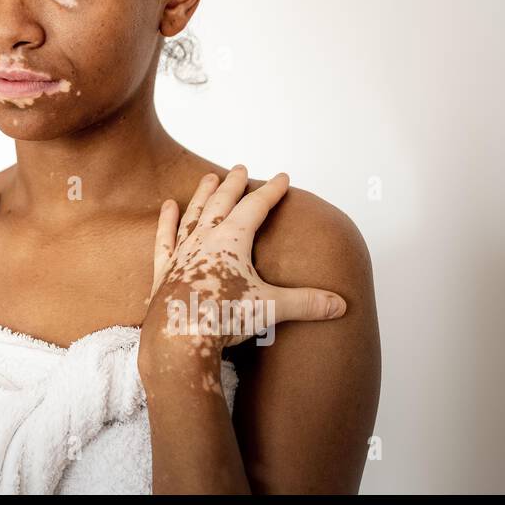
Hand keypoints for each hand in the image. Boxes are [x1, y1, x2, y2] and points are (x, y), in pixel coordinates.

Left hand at [141, 165, 347, 363]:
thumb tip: (340, 305)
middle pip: (222, 202)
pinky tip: (168, 206)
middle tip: (240, 167)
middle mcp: (205, 239)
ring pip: (194, 214)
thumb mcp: (271, 308)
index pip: (256, 207)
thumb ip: (306, 303)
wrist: (178, 336)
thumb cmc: (223, 317)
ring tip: (209, 179)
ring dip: (203, 195)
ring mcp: (183, 252)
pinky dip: (167, 221)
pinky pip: (166, 237)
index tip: (282, 177)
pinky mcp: (164, 268)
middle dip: (233, 184)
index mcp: (232, 240)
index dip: (271, 191)